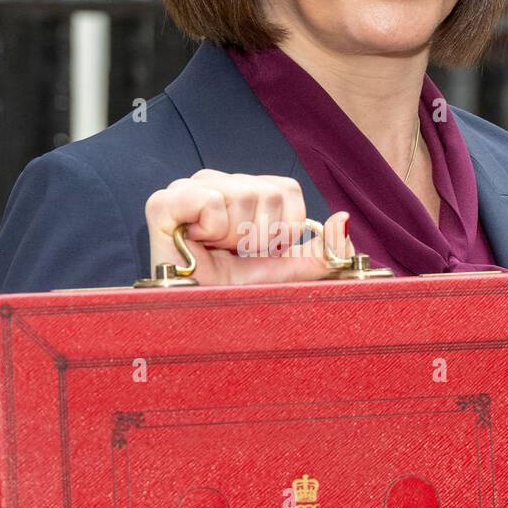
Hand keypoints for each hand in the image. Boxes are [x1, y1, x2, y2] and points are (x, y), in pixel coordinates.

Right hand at [145, 170, 352, 285]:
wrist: (194, 325)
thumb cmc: (233, 295)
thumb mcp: (285, 273)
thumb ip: (319, 251)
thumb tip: (344, 222)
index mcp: (243, 192)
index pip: (286, 189)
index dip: (285, 228)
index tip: (261, 253)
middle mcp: (216, 183)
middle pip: (269, 192)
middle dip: (260, 237)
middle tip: (234, 256)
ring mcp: (187, 189)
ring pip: (244, 194)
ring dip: (236, 237)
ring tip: (215, 252)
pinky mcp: (162, 203)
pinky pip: (211, 201)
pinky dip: (212, 229)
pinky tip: (197, 244)